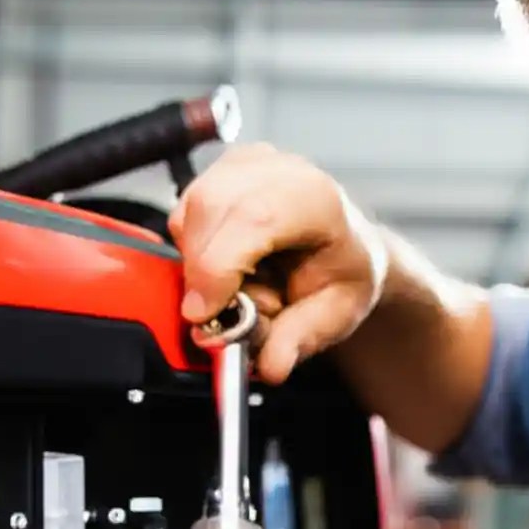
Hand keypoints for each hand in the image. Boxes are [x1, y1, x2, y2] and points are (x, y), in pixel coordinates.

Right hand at [170, 143, 387, 384]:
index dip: (218, 267)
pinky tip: (231, 261)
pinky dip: (196, 249)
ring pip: (188, 214)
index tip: (204, 314)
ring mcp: (247, 164)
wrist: (345, 245)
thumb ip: (301, 338)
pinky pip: (183, 214)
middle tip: (223, 313)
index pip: (255, 218)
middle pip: (210, 210)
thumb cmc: (342, 272)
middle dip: (203, 272)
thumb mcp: (337, 314)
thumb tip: (271, 365)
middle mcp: (280, 170)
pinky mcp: (220, 170)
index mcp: (319, 199)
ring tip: (242, 284)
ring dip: (200, 263)